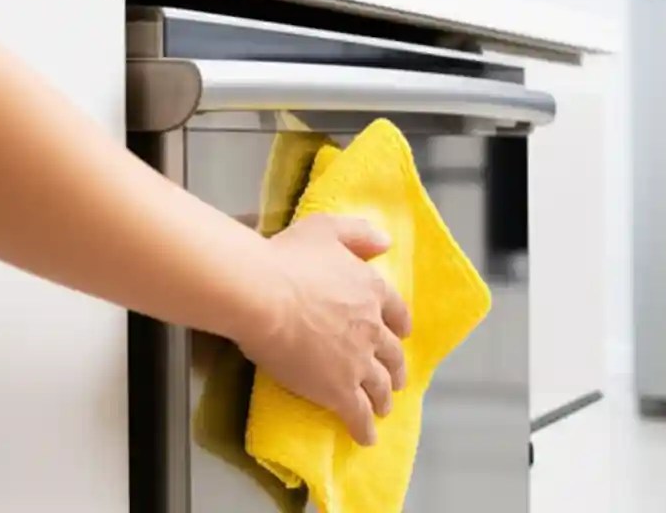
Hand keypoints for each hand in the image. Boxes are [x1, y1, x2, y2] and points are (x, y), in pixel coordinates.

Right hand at [235, 214, 411, 445]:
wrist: (264, 295)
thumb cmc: (288, 259)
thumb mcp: (327, 229)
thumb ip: (359, 234)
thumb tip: (386, 243)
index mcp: (372, 290)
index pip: (396, 312)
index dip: (399, 326)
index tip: (401, 334)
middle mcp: (373, 327)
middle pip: (391, 353)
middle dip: (395, 369)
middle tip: (395, 380)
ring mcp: (358, 360)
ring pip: (379, 385)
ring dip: (383, 398)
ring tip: (382, 409)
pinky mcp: (339, 388)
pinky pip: (358, 413)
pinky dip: (365, 427)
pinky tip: (367, 437)